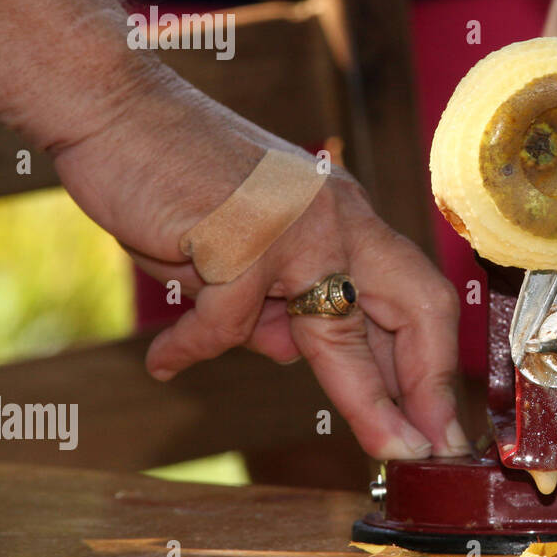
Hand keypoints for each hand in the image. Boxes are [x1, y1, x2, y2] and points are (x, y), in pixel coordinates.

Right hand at [50, 59, 465, 460]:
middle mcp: (339, 216)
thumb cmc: (180, 178)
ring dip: (365, 400)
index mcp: (349, 217)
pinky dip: (194, 344)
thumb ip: (279, 297)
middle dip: (427, 390)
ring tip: (383, 446)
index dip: (435, 363)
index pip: (420, 293)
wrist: (116, 108)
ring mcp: (297, 224)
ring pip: (339, 330)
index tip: (441, 421)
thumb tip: (293, 354)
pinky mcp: (243, 235)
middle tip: (437, 449)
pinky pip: (230, 321)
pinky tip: (167, 361)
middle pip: (413, 311)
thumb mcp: (251, 245)